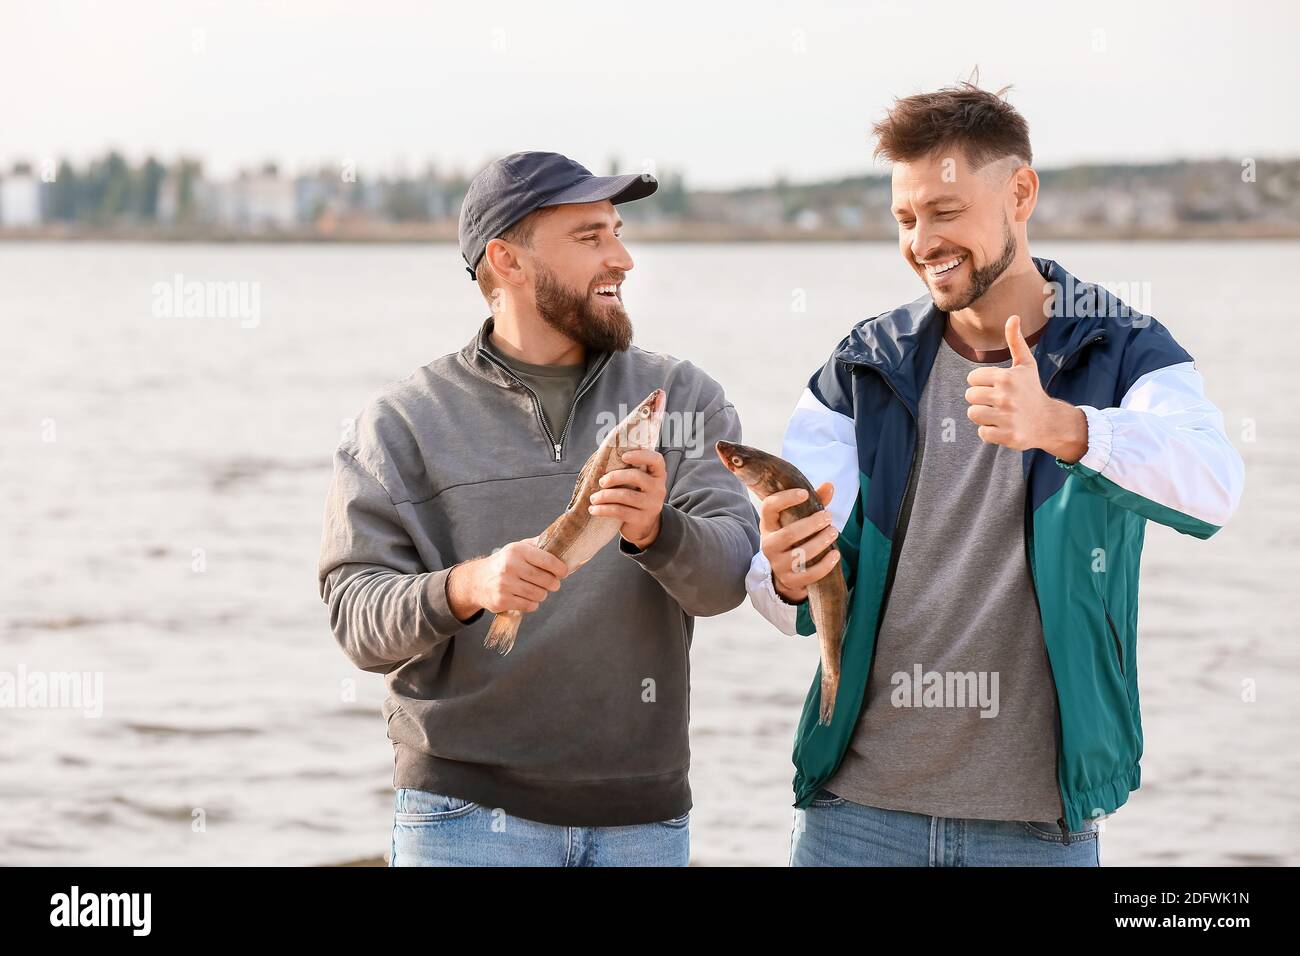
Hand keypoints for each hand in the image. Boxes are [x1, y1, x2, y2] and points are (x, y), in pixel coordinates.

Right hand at [446, 539, 569, 618]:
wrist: (477, 580)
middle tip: (553, 584)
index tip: (563, 572)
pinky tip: (527, 598)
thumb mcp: (518, 548)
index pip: (547, 561)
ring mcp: (504, 584)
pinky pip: (529, 606)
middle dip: (554, 584)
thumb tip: (561, 544)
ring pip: (539, 595)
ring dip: (542, 594)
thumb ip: (538, 545)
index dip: (560, 568)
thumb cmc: (504, 563)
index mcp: (517, 551)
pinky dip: (533, 604)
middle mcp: (510, 566)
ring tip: (538, 590)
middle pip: (546, 580)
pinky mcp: (501, 601)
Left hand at [588, 448, 667, 548]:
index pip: (656, 460)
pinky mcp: (642, 519)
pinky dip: (603, 509)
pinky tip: (594, 509)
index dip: (640, 455)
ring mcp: (652, 505)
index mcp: (658, 475)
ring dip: (604, 496)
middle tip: (601, 481)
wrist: (644, 526)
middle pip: (636, 477)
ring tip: (593, 498)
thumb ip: (630, 469)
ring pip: (625, 495)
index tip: (623, 456)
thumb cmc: (635, 497)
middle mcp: (658, 489)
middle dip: (614, 477)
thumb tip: (605, 454)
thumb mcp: (638, 484)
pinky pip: (620, 511)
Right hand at [759, 482, 837, 603]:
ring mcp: (777, 564)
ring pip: (800, 554)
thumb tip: (830, 485)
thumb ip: (814, 502)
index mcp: (769, 525)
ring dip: (820, 542)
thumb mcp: (798, 519)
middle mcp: (768, 545)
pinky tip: (836, 554)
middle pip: (788, 534)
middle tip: (828, 517)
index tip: (805, 494)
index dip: (785, 499)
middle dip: (811, 524)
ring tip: (834, 532)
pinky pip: (809, 574)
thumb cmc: (794, 538)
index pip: (769, 507)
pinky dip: (825, 564)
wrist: (785, 572)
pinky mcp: (789, 580)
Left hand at [964, 314, 1087, 461]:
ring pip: (973, 414)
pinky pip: (982, 433)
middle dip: (980, 399)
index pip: (972, 378)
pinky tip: (1003, 426)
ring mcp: (1006, 417)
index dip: (981, 383)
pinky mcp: (1007, 436)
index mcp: (1006, 378)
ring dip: (984, 415)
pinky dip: (990, 432)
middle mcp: (1005, 397)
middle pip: (970, 396)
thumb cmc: (1032, 390)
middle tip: (997, 401)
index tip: (996, 387)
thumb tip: (1012, 316)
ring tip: (999, 413)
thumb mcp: (1026, 365)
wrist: (1049, 421)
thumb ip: (1015, 341)